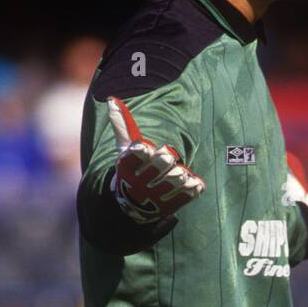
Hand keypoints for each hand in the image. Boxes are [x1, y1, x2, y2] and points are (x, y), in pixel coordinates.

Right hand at [107, 96, 204, 222]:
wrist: (132, 206)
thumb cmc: (130, 170)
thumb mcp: (123, 149)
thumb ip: (121, 125)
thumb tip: (111, 99)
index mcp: (127, 167)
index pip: (135, 157)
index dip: (141, 152)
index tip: (145, 148)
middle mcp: (140, 184)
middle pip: (158, 166)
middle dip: (165, 159)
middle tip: (168, 156)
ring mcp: (156, 197)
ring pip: (174, 181)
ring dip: (180, 174)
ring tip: (181, 172)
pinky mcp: (170, 206)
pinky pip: (186, 196)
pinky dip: (193, 188)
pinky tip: (195, 183)